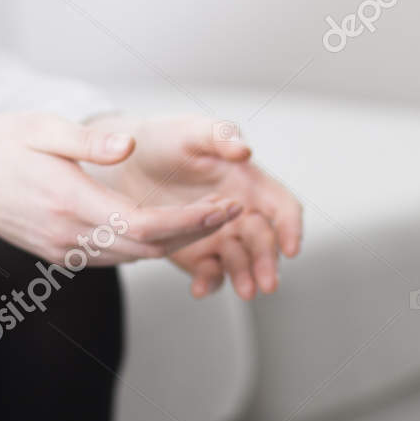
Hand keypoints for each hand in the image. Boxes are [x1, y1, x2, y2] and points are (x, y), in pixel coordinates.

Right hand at [0, 111, 244, 265]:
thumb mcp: (42, 128)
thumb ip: (89, 141)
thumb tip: (130, 145)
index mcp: (71, 204)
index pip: (147, 223)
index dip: (193, 220)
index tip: (227, 205)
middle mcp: (71, 237)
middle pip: (149, 246)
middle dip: (197, 231)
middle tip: (237, 211)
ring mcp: (65, 251)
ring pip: (135, 255)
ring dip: (176, 241)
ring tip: (216, 218)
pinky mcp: (62, 253)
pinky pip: (116, 255)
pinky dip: (148, 244)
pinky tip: (171, 227)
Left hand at [87, 114, 302, 299]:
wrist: (127, 161)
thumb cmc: (167, 139)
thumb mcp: (193, 130)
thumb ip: (221, 135)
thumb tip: (245, 150)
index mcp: (250, 183)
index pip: (282, 208)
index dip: (290, 228)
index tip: (292, 248)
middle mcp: (240, 213)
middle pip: (264, 242)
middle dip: (268, 262)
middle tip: (267, 282)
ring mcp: (218, 235)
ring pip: (241, 262)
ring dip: (245, 277)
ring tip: (244, 290)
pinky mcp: (195, 253)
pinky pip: (209, 272)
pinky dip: (208, 282)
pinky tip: (200, 288)